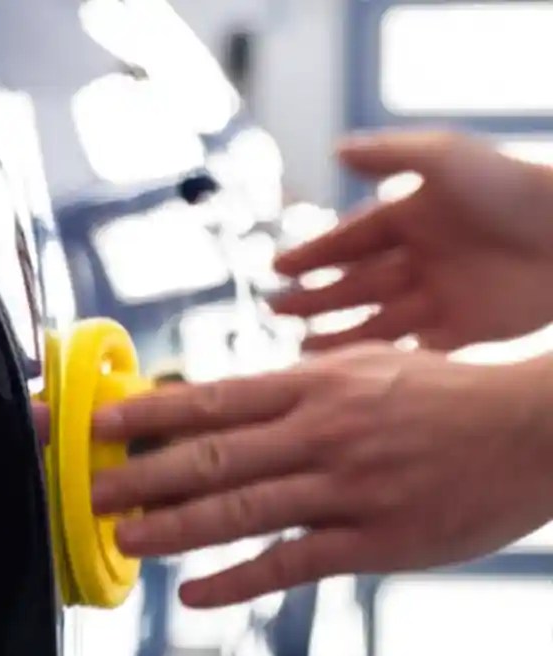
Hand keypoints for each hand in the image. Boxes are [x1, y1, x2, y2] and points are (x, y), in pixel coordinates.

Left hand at [90, 344, 552, 607]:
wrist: (531, 431)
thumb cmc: (440, 394)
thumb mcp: (361, 368)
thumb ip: (291, 387)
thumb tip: (218, 400)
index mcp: (314, 385)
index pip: (213, 399)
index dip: (150, 414)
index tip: (100, 424)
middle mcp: (322, 432)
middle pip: (213, 458)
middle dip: (142, 476)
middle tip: (88, 490)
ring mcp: (347, 488)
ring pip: (243, 512)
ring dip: (174, 528)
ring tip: (123, 539)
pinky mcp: (374, 540)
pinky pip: (292, 563)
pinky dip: (238, 580)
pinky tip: (194, 593)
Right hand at [271, 131, 552, 350]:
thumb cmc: (515, 187)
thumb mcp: (447, 157)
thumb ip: (390, 155)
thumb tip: (335, 150)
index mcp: (412, 216)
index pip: (350, 239)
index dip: (314, 254)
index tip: (277, 268)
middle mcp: (421, 257)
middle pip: (356, 284)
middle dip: (315, 299)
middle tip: (275, 311)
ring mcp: (441, 295)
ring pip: (376, 321)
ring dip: (339, 334)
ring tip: (300, 347)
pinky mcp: (466, 329)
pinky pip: (411, 348)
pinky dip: (382, 360)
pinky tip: (351, 370)